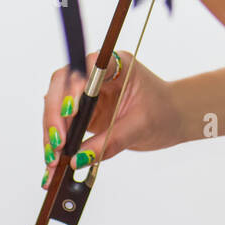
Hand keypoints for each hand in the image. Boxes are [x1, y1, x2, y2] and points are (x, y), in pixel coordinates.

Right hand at [41, 52, 184, 185]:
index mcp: (118, 64)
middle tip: (57, 143)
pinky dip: (56, 141)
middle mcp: (98, 74)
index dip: (74, 86)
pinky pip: (63, 123)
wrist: (174, 117)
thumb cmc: (164, 112)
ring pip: (57, 104)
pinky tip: (53, 160)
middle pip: (63, 84)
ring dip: (51, 131)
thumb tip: (78, 159)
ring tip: (52, 158)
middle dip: (55, 114)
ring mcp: (89, 93)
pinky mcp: (85, 112)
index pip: (88, 67)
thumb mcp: (141, 127)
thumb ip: (111, 141)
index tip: (70, 112)